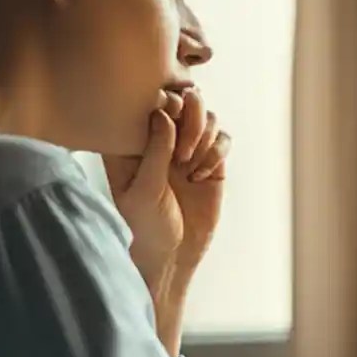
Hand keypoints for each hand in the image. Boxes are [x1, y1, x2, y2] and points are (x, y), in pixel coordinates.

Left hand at [102, 89, 231, 356]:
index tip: (164, 127)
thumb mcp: (144, 190)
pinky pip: (222, 139)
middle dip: (189, 118)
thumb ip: (154, 151)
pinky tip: (202, 175)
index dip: (163, 104)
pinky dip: (216, 152)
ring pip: (206, 116)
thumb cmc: (146, 226)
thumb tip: (163, 113)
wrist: (172, 256)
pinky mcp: (212, 162)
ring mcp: (188, 148)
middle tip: (182, 150)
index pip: (149, 101)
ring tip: (190, 166)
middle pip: (183, 100)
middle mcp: (162, 139)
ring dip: (202, 135)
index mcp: (133, 140)